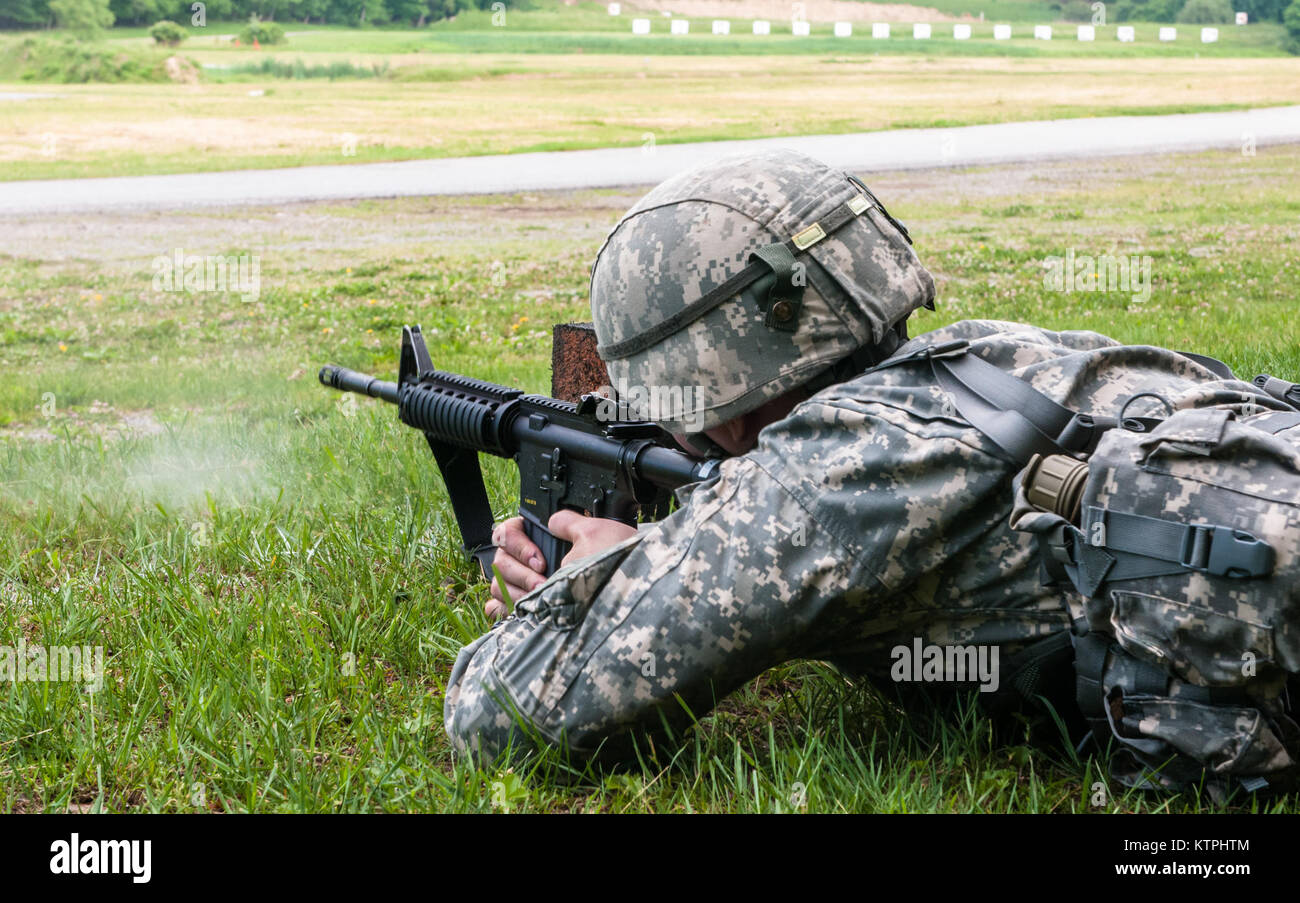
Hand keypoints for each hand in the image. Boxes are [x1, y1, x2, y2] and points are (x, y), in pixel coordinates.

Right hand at [484, 512, 638, 619]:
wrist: (626, 604)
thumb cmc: (615, 568)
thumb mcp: (595, 533)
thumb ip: (568, 521)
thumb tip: (552, 520)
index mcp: (546, 541)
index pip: (508, 532)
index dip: (519, 545)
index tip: (542, 560)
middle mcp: (534, 563)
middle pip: (501, 560)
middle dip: (520, 572)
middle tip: (543, 584)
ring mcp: (528, 588)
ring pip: (497, 584)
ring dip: (515, 592)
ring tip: (540, 600)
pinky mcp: (525, 611)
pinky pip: (496, 608)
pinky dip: (502, 609)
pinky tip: (517, 613)